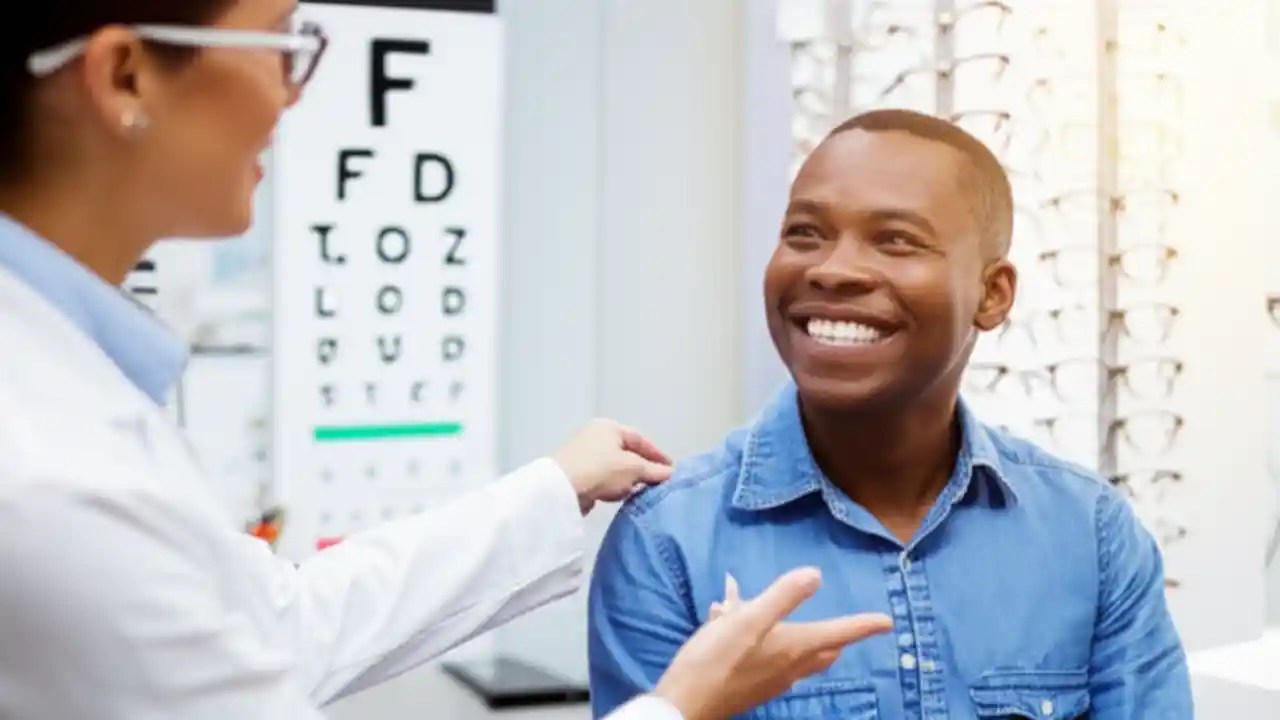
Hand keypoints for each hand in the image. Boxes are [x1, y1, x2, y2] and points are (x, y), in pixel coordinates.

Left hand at [552, 419, 672, 514]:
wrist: (562, 490)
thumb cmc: (600, 470)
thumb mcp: (633, 469)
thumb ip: (653, 471)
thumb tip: (669, 473)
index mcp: (608, 427)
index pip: (639, 438)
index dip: (657, 454)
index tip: (671, 469)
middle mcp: (594, 436)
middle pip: (626, 453)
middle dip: (642, 468)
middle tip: (657, 482)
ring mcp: (582, 454)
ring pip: (614, 467)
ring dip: (627, 479)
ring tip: (639, 491)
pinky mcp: (575, 473)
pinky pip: (601, 478)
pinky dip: (612, 486)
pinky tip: (617, 496)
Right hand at [652, 567, 892, 719]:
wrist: (685, 704)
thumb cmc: (716, 660)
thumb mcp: (748, 620)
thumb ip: (783, 597)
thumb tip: (815, 574)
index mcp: (793, 648)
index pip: (839, 634)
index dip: (864, 625)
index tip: (888, 621)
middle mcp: (789, 667)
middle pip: (823, 651)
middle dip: (837, 637)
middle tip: (847, 627)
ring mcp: (770, 680)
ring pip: (798, 656)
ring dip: (800, 637)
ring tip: (786, 616)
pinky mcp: (751, 684)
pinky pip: (768, 656)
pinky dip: (765, 638)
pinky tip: (731, 621)